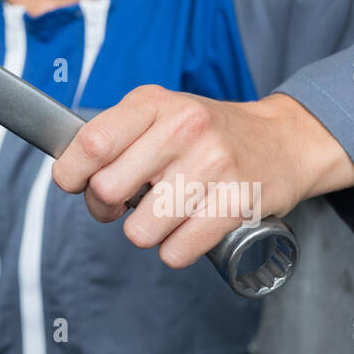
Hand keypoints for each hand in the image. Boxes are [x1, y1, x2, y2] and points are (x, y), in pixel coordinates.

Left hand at [51, 85, 353, 268]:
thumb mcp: (159, 112)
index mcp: (153, 102)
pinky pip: (178, 251)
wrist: (283, 139)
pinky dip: (175, 250)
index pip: (91, 143)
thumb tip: (70, 174)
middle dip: (105, 207)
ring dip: (145, 231)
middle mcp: (184, 128)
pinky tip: (187, 228)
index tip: (76, 183)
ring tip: (163, 212)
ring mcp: (214, 165)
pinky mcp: (239, 202)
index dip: (71, 173)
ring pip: (140, 229)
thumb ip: (114, 134)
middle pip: (108, 190)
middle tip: (124, 201)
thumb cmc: (207, 132)